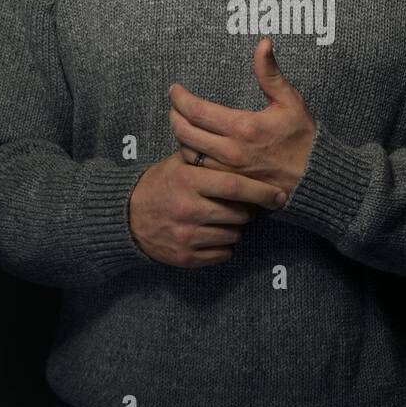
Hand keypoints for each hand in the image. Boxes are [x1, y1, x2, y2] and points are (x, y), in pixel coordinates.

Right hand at [128, 149, 287, 267]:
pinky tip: (214, 232)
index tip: (279, 195)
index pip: (234, 186)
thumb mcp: (178, 164)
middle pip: (239, 214)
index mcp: (188, 181)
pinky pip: (223, 253)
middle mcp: (187, 209)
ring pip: (234, 235)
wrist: (126, 216)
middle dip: (249, 210)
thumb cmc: (161, 184)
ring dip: (236, 227)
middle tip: (245, 205)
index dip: (261, 191)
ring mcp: (186, 236)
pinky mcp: (185, 257)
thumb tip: (243, 149)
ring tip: (225, 217)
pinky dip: (225, 244)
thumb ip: (207, 158)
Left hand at [168, 37, 316, 196]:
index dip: (179, 98)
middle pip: (184, 133)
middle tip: (175, 106)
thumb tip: (263, 42)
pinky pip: (199, 172)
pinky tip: (195, 147)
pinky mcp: (230, 185)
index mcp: (243, 127)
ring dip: (181, 137)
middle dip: (174, 116)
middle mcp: (231, 151)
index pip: (196, 111)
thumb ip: (270, 72)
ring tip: (183, 124)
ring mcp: (229, 172)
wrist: (316, 177)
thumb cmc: (304, 137)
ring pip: (188, 154)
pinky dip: (191, 157)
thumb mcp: (290, 100)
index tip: (175, 90)